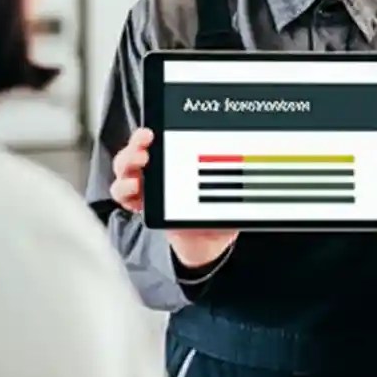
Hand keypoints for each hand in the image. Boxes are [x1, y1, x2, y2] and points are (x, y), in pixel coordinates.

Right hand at [110, 128, 237, 268]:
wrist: (209, 243)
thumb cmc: (218, 210)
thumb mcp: (232, 193)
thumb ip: (238, 185)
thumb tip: (252, 174)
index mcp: (181, 160)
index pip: (161, 138)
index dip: (150, 134)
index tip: (153, 132)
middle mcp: (161, 169)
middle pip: (136, 149)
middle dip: (135, 146)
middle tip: (144, 148)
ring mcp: (150, 187)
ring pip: (125, 169)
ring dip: (126, 169)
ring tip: (137, 177)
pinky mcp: (144, 206)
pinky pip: (124, 197)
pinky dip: (124, 193)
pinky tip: (135, 194)